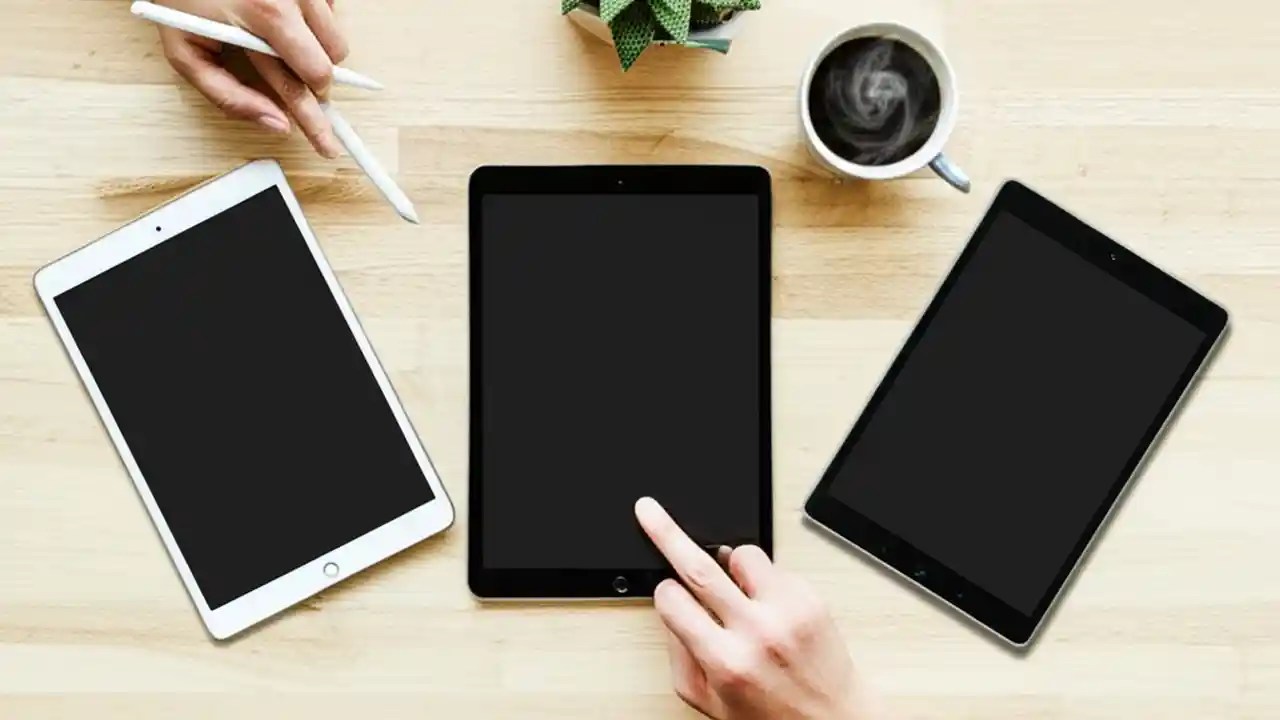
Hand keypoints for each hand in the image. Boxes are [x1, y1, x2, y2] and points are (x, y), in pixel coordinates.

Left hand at [157, 0, 347, 156]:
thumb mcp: (187, 52)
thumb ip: (229, 96)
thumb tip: (277, 124)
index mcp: (263, 15)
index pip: (306, 79)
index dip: (315, 118)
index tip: (328, 145)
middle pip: (330, 61)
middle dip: (315, 83)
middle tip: (300, 90)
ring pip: (336, 40)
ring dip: (316, 53)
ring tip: (281, 45)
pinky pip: (331, 15)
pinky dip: (314, 26)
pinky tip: (285, 22)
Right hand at [635, 498, 885, 719]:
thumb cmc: (772, 718)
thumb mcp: (710, 704)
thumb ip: (681, 657)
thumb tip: (671, 611)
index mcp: (726, 661)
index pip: (674, 602)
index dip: (665, 594)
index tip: (667, 592)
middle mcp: (758, 633)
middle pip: (701, 566)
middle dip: (667, 534)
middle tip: (651, 512)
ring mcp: (788, 612)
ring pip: (743, 554)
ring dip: (731, 564)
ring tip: (739, 592)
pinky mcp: (811, 599)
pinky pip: (775, 569)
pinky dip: (765, 582)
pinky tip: (770, 609)